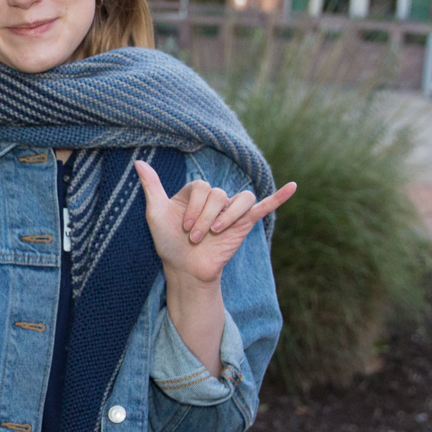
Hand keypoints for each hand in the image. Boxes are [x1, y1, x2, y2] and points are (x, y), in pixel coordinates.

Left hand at [136, 163, 297, 285]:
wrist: (186, 269)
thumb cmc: (169, 242)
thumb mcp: (156, 213)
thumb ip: (151, 186)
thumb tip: (138, 162)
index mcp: (197, 192)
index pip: (203, 187)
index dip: (193, 208)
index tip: (183, 228)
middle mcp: (216, 198)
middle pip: (219, 194)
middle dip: (205, 218)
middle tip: (195, 238)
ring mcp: (231, 210)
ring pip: (240, 199)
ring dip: (227, 217)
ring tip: (215, 234)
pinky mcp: (245, 224)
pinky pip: (265, 206)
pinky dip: (279, 197)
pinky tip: (293, 186)